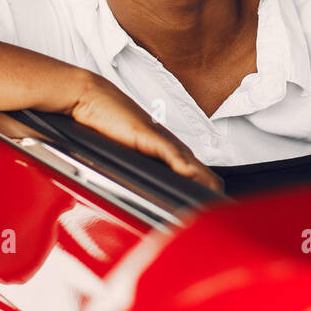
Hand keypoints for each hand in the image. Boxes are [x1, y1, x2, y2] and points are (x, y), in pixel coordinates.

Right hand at [64, 71, 223, 193]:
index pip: (199, 175)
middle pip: (203, 172)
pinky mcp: (147, 134)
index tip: (213, 209)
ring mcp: (161, 139)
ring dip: (202, 182)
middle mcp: (171, 145)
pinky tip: (187, 174)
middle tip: (217, 210)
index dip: (208, 192)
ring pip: (191, 163)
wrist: (93, 99)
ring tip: (212, 201)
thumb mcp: (131, 154)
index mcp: (170, 152)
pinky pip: (169, 150)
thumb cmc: (110, 125)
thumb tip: (150, 193)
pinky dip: (180, 163)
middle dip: (212, 193)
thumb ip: (144, 170)